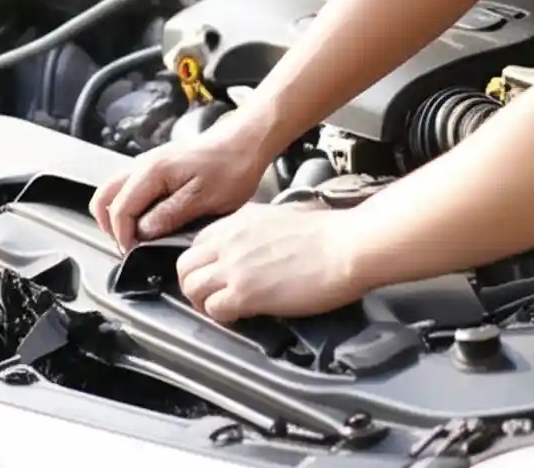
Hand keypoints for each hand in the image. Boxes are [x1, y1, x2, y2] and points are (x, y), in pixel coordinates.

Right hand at [89, 112, 273, 252]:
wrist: (246, 141)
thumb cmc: (231, 166)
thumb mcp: (204, 198)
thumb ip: (169, 215)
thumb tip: (143, 232)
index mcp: (152, 172)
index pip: (118, 209)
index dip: (123, 236)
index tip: (135, 254)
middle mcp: (143, 165)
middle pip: (104, 198)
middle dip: (111, 227)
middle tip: (130, 247)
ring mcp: (148, 165)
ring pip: (114, 193)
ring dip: (118, 217)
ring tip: (139, 237)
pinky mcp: (158, 168)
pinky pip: (131, 189)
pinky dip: (131, 207)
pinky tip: (152, 220)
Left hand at [174, 203, 368, 321]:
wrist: (347, 246)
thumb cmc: (331, 232)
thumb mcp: (286, 217)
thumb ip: (263, 231)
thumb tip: (263, 248)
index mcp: (241, 219)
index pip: (199, 242)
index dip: (204, 263)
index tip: (216, 274)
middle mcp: (230, 240)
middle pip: (185, 266)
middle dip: (193, 284)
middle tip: (211, 297)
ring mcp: (235, 267)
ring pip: (191, 288)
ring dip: (202, 303)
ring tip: (223, 310)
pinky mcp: (246, 293)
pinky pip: (213, 309)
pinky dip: (221, 317)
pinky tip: (240, 317)